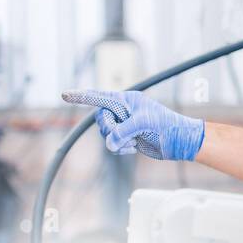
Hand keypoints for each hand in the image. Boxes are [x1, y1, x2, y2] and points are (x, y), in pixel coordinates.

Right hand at [61, 88, 204, 159]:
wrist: (178, 141)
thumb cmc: (165, 125)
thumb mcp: (142, 124)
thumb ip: (122, 131)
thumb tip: (109, 143)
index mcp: (126, 100)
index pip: (99, 97)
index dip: (81, 96)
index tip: (64, 94)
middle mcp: (123, 111)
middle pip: (101, 119)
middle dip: (110, 129)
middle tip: (126, 133)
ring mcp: (125, 125)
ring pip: (106, 134)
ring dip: (117, 141)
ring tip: (134, 141)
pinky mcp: (127, 138)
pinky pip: (113, 144)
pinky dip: (121, 148)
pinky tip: (135, 147)